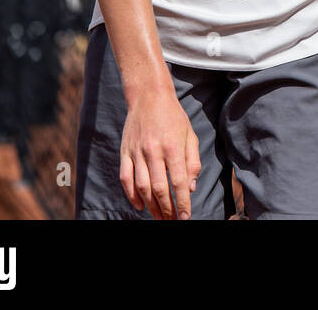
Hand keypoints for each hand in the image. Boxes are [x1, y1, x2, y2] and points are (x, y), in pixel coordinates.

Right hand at [119, 88, 200, 219]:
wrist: (149, 97)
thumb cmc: (174, 117)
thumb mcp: (190, 135)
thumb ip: (192, 161)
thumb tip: (190, 188)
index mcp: (173, 146)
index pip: (178, 181)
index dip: (182, 202)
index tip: (185, 216)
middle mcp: (153, 151)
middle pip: (159, 188)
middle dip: (166, 209)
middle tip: (172, 221)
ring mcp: (137, 152)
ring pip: (142, 187)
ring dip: (150, 206)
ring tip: (159, 217)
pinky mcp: (125, 152)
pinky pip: (126, 179)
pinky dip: (131, 195)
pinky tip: (140, 205)